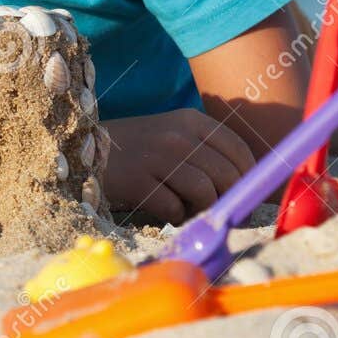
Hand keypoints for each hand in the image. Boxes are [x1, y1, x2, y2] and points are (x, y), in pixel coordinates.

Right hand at [100, 109, 256, 224]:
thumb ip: (207, 149)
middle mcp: (177, 135)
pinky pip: (174, 208)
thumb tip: (244, 182)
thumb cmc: (141, 147)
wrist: (89, 149)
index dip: (248, 176)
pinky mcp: (138, 181)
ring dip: (202, 209)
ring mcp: (157, 157)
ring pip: (204, 192)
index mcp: (191, 120)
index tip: (246, 193)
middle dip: (230, 198)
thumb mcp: (175, 133)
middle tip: (225, 213)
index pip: (237, 149)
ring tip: (190, 209)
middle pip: (225, 173)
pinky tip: (168, 211)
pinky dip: (177, 216)